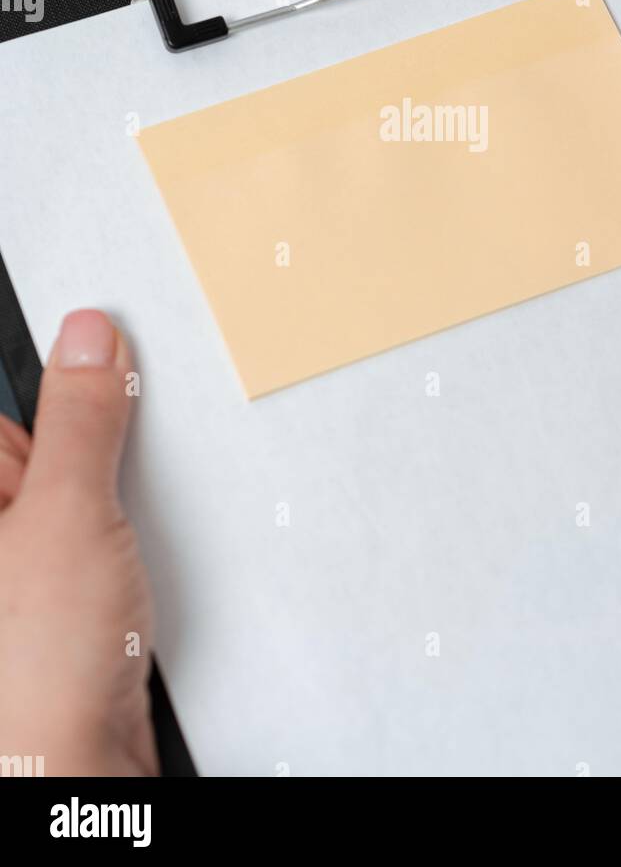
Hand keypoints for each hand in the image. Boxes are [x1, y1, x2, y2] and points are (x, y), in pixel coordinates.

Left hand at [0, 310, 156, 775]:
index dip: (59, 397)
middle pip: (47, 448)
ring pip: (78, 497)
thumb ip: (81, 416)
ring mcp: (13, 572)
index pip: (12, 407)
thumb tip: (87, 335)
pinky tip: (119, 583)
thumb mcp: (68, 511)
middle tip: (94, 506)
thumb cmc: (34, 670)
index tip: (103, 376)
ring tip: (106, 562)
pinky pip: (93, 541)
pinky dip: (120, 550)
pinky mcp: (49, 603)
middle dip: (89, 463)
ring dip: (111, 512)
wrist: (74, 773)